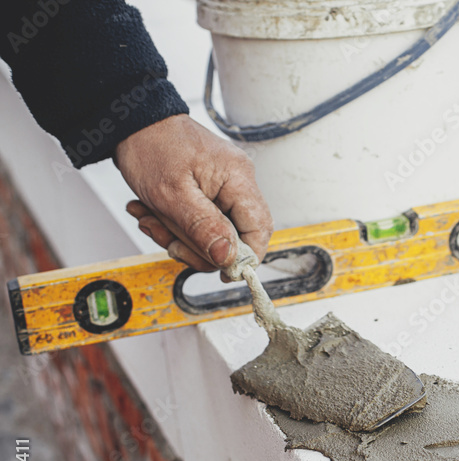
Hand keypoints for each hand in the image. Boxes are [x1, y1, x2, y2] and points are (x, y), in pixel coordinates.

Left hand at [114, 114, 272, 275]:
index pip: (259, 229)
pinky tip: (152, 212)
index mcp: (238, 179)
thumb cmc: (150, 145)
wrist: (132, 121)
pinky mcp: (208, 191)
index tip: (221, 273)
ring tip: (150, 219)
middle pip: (235, 236)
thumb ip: (203, 228)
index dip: (244, 257)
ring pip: (213, 233)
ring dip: (178, 235)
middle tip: (168, 240)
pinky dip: (174, 224)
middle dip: (197, 246)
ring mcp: (223, 187)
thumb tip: (229, 257)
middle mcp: (237, 183)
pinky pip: (200, 221)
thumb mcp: (171, 194)